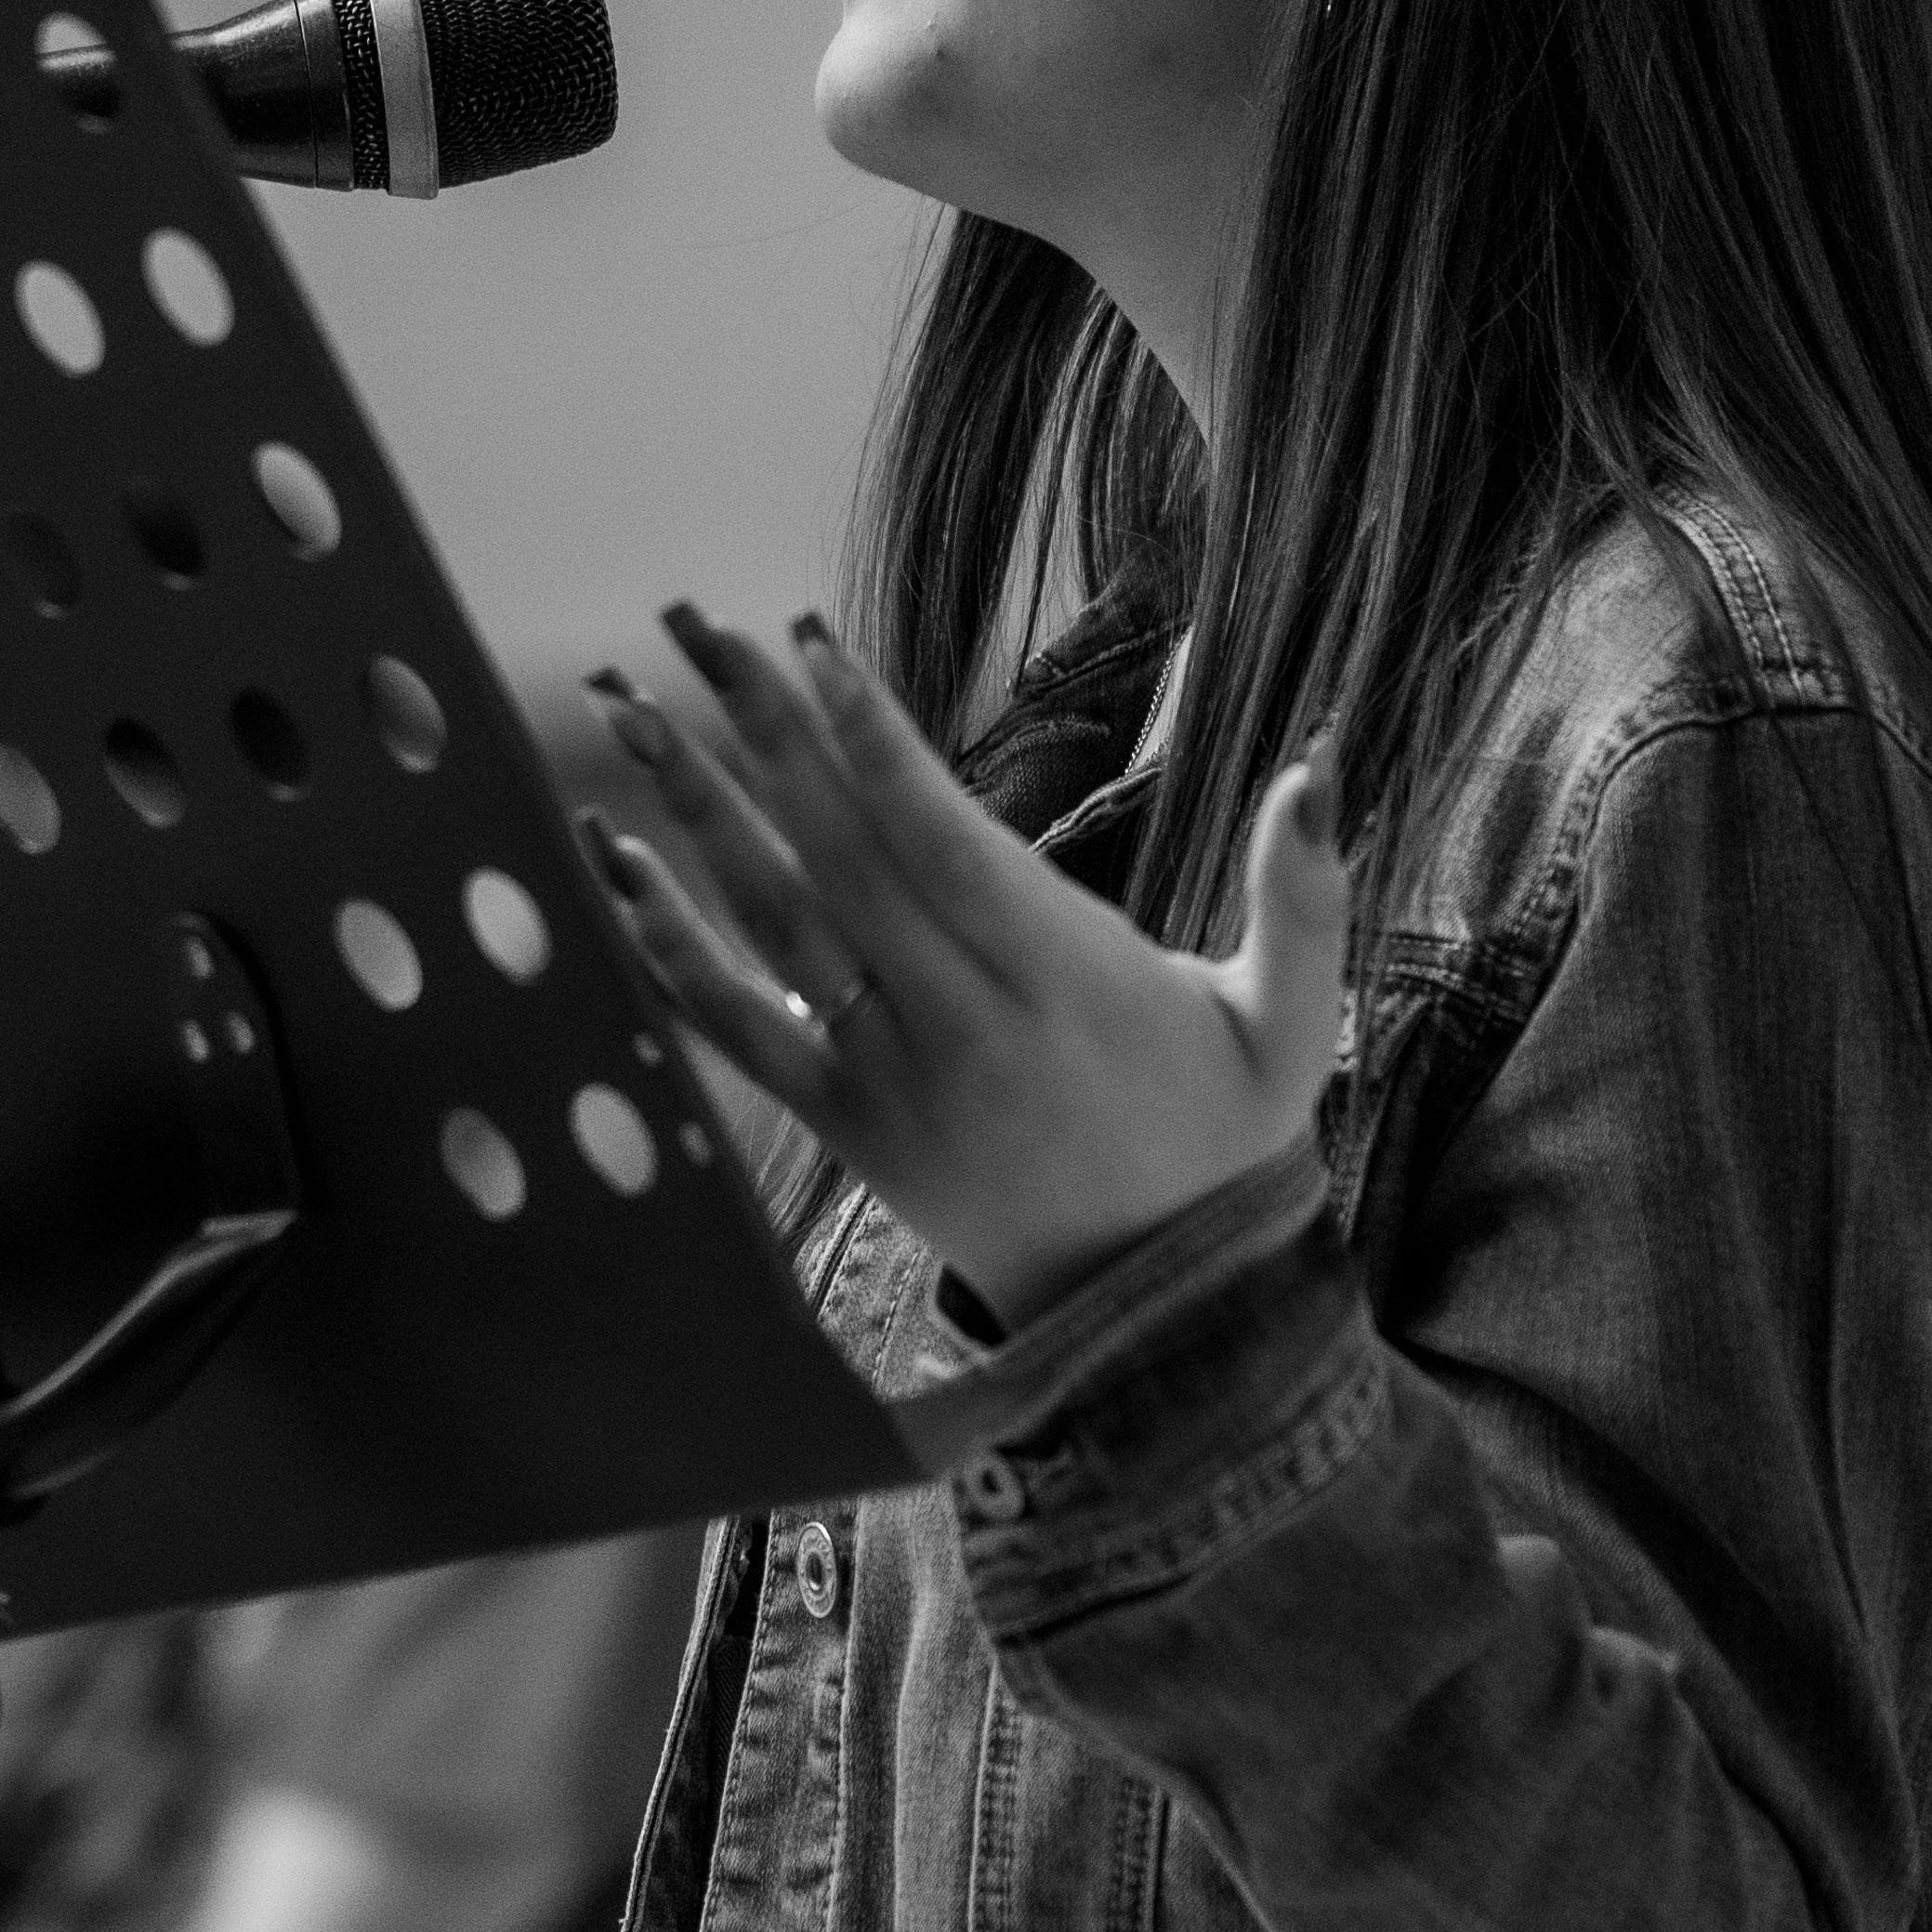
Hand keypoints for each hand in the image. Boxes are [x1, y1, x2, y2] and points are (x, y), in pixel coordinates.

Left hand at [582, 604, 1348, 1328]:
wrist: (1156, 1307)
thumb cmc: (1222, 1139)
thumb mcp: (1290, 1023)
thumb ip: (1303, 894)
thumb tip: (1320, 764)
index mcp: (1064, 980)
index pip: (942, 841)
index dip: (869, 741)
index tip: (806, 643)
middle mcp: (961, 1026)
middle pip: (840, 856)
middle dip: (762, 733)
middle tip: (692, 623)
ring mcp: (890, 1079)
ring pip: (776, 926)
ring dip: (696, 813)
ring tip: (628, 710)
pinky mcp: (845, 1125)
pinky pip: (740, 1028)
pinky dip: (669, 949)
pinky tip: (611, 867)